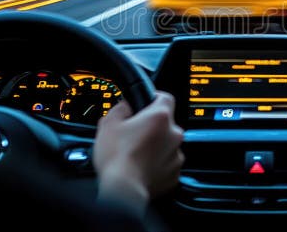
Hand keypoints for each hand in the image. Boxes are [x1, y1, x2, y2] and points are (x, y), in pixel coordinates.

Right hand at [93, 91, 183, 208]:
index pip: (165, 97)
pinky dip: (157, 163)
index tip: (146, 103)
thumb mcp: (109, 123)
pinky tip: (141, 166)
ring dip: (155, 145)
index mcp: (160, 117)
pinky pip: (167, 163)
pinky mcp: (174, 173)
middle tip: (133, 134)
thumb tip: (126, 105)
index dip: (153, 98)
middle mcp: (174, 134)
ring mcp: (176, 154)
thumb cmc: (117, 158)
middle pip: (165, 123)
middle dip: (151, 127)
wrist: (123, 189)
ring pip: (166, 144)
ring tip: (136, 153)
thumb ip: (121, 107)